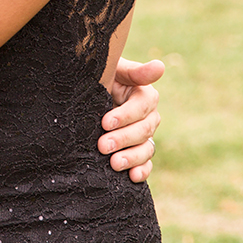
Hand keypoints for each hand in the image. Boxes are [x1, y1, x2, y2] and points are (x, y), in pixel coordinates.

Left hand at [98, 57, 163, 182]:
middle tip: (102, 146)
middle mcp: (147, 115)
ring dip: (132, 157)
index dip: (125, 115)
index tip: (105, 122)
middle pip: (144, 129)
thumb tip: (160, 66)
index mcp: (144, 93)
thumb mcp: (112, 70)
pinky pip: (146, 163)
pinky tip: (132, 177)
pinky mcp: (137, 151)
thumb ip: (135, 71)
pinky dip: (141, 171)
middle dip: (123, 139)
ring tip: (114, 164)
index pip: (142, 106)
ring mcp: (143, 135)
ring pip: (146, 148)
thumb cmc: (98, 78)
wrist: (82, 96)